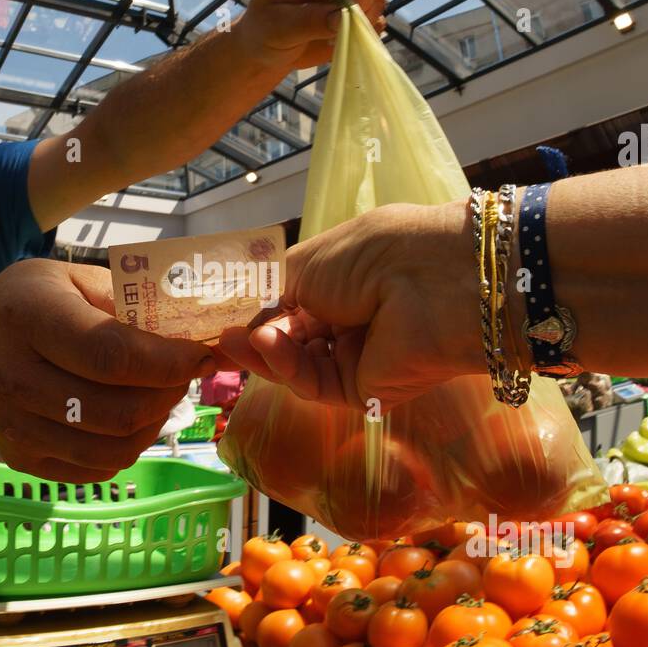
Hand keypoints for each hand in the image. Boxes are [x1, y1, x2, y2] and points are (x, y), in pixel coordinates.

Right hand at [0, 259, 215, 481]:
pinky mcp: (20, 460)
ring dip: (154, 424)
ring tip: (159, 395)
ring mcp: (13, 427)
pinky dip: (128, 447)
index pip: (111, 356)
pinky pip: (97, 468)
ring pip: (113, 449)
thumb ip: (129, 303)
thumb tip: (199, 335)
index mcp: (27, 318)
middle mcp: (12, 377)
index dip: (168, 362)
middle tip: (183, 375)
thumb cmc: (31, 302)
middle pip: (117, 411)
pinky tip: (129, 418)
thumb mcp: (72, 278)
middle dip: (168, 394)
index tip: (201, 355)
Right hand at [215, 203, 484, 409]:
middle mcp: (351, 322)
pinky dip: (288, 366)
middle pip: (291, 342)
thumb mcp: (308, 262)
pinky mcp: (364, 392)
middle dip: (253, 339)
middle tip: (217, 339)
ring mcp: (357, 359)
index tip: (221, 318)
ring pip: (298, 367)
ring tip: (234, 341)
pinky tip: (267, 346)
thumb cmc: (372, 254)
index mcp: (344, 284)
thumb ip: (273, 294)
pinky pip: (315, 383)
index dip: (257, 314)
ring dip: (265, 353)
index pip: (292, 308)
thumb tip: (249, 323)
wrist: (430, 279)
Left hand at [234, 0, 386, 72]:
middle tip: (344, 21)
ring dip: (364, 16)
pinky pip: (376, 16)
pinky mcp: (355, 13)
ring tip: (335, 38)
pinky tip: (341, 42)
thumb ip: (308, 20)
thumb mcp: (276, 27)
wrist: (268, 54)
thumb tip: (344, 18)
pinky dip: (366, 32)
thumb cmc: (263, 32)